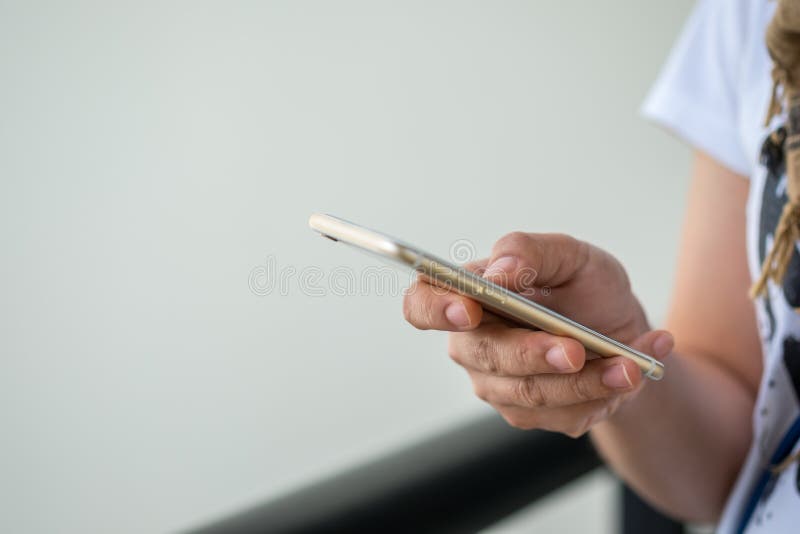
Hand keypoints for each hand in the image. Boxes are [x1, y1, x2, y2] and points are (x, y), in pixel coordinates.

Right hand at [402, 232, 673, 436]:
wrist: (623, 333)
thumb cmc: (585, 289)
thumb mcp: (571, 256)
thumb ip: (531, 252)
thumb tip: (499, 271)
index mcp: (469, 296)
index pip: (422, 304)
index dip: (435, 309)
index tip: (469, 310)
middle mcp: (473, 343)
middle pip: (480, 355)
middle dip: (530, 354)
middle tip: (575, 350)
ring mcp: (497, 384)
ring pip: (527, 393)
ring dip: (583, 382)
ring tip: (629, 365)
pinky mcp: (530, 414)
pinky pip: (561, 414)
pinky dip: (605, 392)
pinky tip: (634, 368)